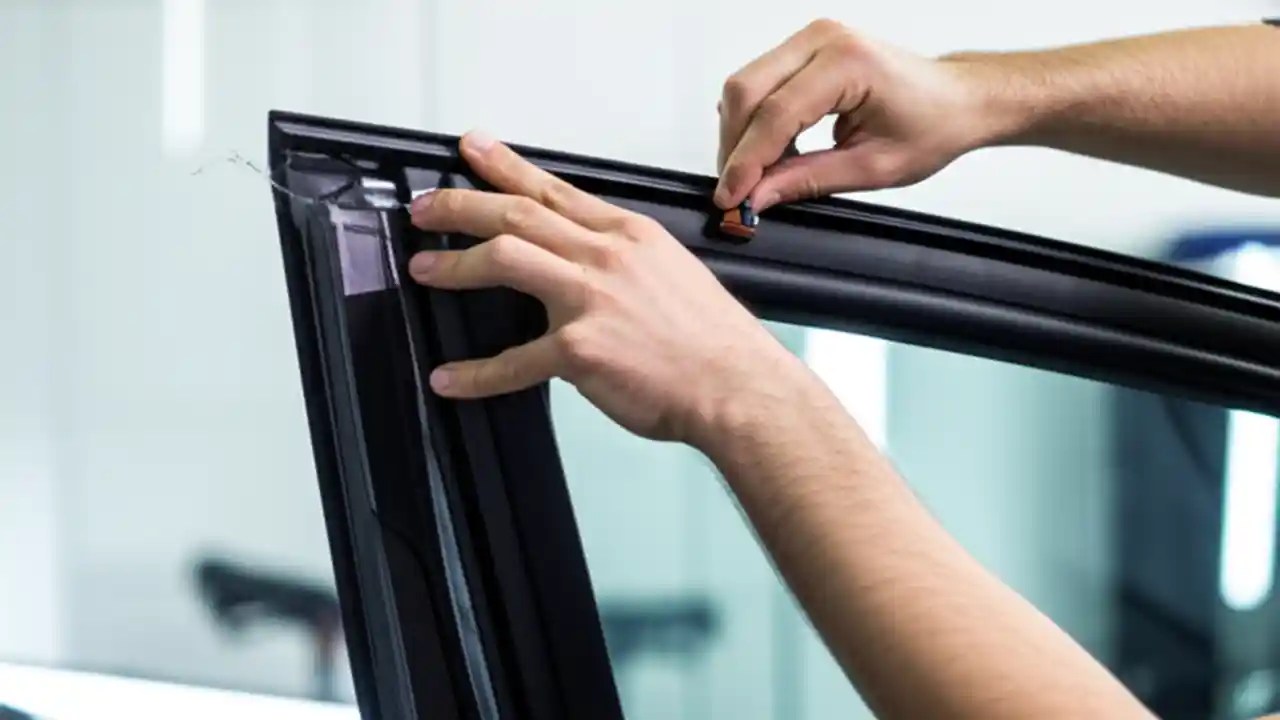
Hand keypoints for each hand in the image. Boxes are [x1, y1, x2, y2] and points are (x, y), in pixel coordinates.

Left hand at [408, 132, 809, 446]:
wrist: (738, 384)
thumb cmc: (714, 340)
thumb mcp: (675, 273)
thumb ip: (626, 262)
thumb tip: (591, 267)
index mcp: (629, 235)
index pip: (554, 190)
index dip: (505, 167)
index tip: (473, 151)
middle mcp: (606, 256)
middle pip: (517, 212)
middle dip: (461, 205)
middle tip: (425, 208)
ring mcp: (590, 298)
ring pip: (505, 258)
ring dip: (455, 264)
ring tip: (424, 269)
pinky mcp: (580, 349)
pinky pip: (513, 360)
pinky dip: (475, 373)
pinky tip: (450, 378)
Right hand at [716, 19, 990, 211]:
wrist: (957, 99)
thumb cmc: (932, 124)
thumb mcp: (873, 168)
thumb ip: (808, 180)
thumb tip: (756, 197)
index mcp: (848, 63)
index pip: (775, 113)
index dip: (747, 161)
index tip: (730, 197)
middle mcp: (823, 40)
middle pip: (746, 91)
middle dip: (735, 147)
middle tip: (738, 191)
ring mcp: (811, 39)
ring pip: (745, 85)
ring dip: (741, 135)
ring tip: (759, 175)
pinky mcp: (804, 49)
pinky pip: (759, 83)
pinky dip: (753, 121)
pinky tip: (770, 151)